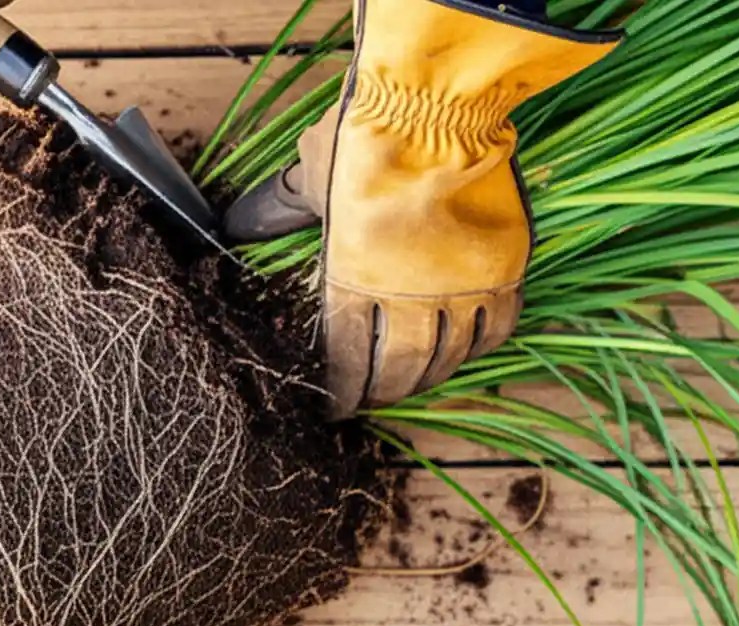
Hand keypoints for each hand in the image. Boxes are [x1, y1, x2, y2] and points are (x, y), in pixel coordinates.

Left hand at [226, 0, 620, 418]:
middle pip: (399, 370)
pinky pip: (494, 329)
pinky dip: (477, 345)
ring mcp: (460, 287)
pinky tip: (463, 349)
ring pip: (447, 357)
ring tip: (414, 382)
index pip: (347, 359)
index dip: (342, 391)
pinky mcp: (502, 270)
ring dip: (428, 377)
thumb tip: (236, 223)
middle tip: (374, 399)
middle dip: (383, 392)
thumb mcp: (311, 177)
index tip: (336, 407)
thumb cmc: (363, 139)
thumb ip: (282, 210)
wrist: (436, 106)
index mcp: (354, 281)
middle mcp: (409, 297)